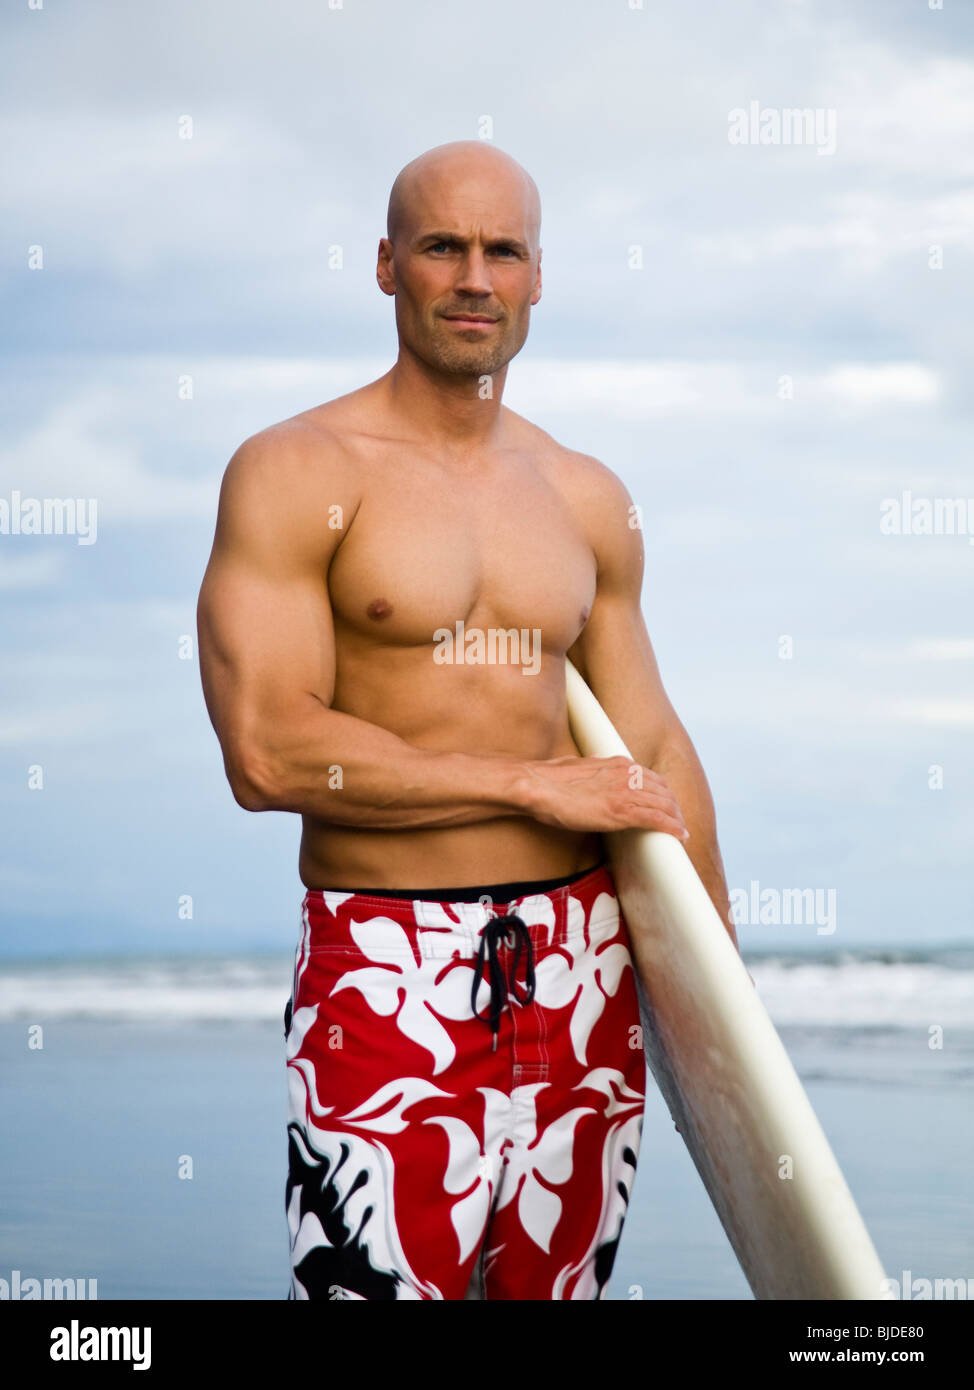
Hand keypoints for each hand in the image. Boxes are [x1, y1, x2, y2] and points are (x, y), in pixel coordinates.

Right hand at [523, 755, 688, 840]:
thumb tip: (596, 765)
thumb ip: (593, 766)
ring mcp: (625, 792)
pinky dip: (671, 828)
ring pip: (664, 805)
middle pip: (663, 790)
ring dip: (676, 819)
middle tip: (678, 821)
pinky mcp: (620, 811)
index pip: (652, 777)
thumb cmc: (549, 779)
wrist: (537, 786)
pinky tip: (680, 836)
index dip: (664, 792)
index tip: (667, 803)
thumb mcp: (578, 765)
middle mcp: (626, 774)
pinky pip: (656, 819)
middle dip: (674, 807)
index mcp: (617, 763)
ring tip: (681, 831)